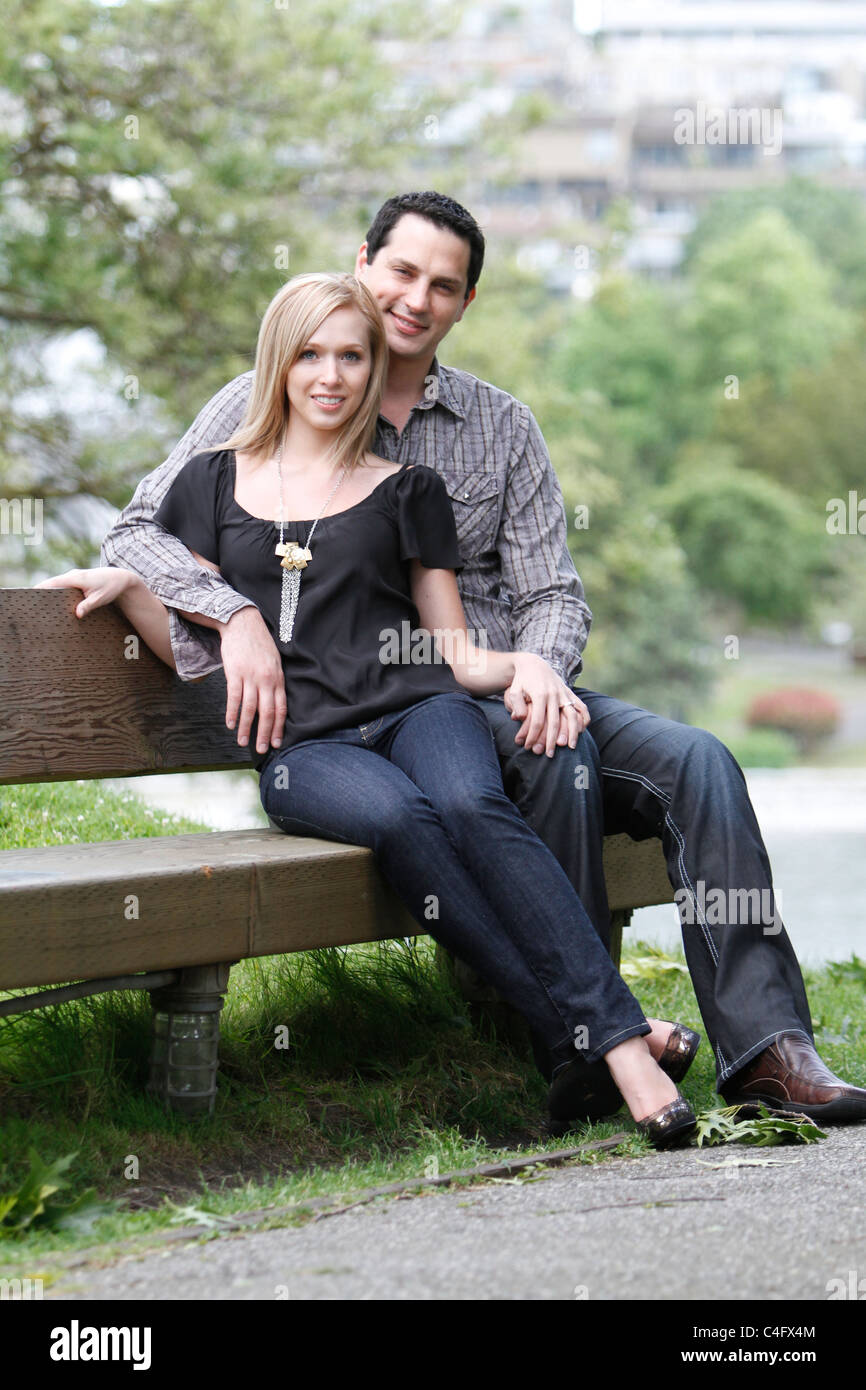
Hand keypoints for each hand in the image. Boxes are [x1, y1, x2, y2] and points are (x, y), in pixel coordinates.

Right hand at [34, 567, 136, 617]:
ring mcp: (73, 577)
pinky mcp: (76, 580)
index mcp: (76, 578)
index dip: (40, 589)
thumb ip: (88, 606)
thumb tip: (77, 615)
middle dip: (40, 592)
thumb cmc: (111, 588)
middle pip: (51, 583)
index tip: (29, 596)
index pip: (53, 583)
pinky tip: (51, 602)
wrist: (120, 578)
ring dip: (47, 592)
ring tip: (35, 604)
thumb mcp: (100, 598)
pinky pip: (62, 586)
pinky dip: (55, 592)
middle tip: (28, 603)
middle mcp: (72, 575)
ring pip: (56, 585)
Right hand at [218, 607, 286, 754]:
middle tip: (261, 750)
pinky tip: (230, 724)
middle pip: (267, 712)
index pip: (281, 708)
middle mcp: (266, 680)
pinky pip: (234, 697)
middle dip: (264, 734)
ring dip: (246, 728)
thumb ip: (274, 682)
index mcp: (277, 679)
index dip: (278, 727)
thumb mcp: (274, 662)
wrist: (242, 623)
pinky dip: (232, 713)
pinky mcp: (235, 672)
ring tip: (243, 742)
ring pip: (250, 708)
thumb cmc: (258, 644)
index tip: (276, 742)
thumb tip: (274, 704)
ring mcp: (250, 676)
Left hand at [504, 653, 588, 757]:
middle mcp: (553, 694)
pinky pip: (581, 706)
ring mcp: (563, 693)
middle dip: (552, 740)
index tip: (528, 747)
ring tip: (570, 747)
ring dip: (572, 732)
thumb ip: (516, 704)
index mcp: (539, 694)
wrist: (533, 664)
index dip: (533, 736)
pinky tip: (582, 731)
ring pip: (571, 715)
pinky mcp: (570, 693)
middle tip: (549, 755)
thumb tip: (518, 718)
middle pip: (555, 721)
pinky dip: (583, 718)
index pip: (537, 720)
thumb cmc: (521, 681)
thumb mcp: (514, 690)